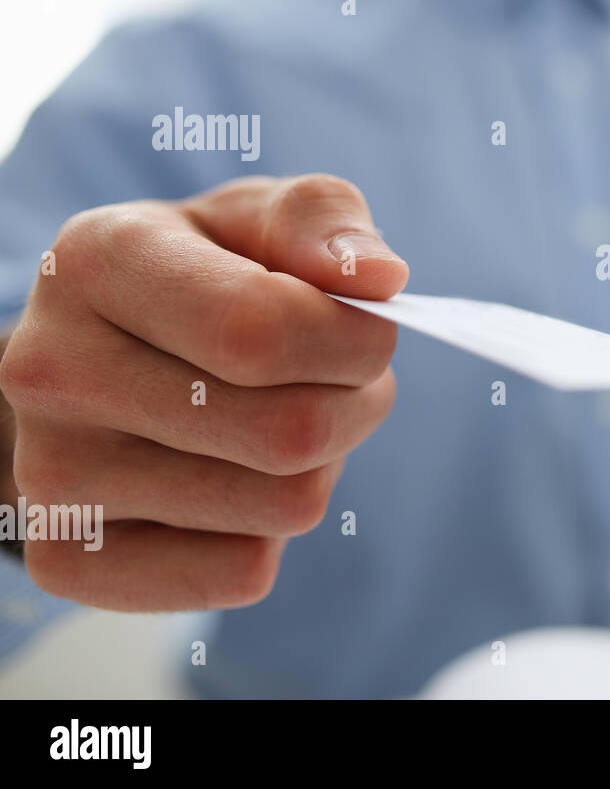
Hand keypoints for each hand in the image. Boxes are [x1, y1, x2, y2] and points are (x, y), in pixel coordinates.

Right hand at [0, 175, 406, 609]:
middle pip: (289, 432)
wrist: (100, 357)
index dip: (356, 341)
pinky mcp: (67, 562)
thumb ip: (325, 221)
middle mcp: (51, 371)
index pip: (261, 331)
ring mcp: (50, 476)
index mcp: (97, 261)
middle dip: (355, 404)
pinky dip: (271, 533)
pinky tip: (234, 480)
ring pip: (282, 507)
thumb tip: (378, 278)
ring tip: (280, 419)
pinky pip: (240, 574)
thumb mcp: (261, 216)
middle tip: (338, 380)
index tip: (370, 330)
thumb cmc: (204, 274)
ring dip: (321, 467)